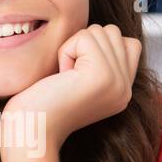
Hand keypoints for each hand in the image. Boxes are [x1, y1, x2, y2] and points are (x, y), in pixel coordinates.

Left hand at [2, 24, 140, 150]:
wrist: (32, 129)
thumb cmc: (43, 103)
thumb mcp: (80, 80)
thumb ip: (99, 59)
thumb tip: (101, 31)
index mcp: (123, 91)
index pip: (129, 43)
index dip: (99, 46)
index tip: (77, 73)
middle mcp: (125, 89)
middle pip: (113, 33)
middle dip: (83, 45)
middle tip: (68, 76)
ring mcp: (117, 83)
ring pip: (100, 31)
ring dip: (74, 48)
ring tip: (65, 77)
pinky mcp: (102, 75)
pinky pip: (85, 37)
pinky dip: (66, 52)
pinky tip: (61, 77)